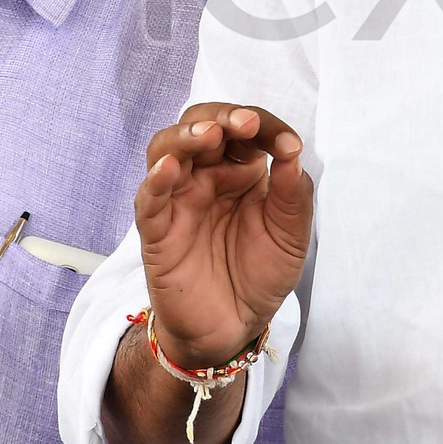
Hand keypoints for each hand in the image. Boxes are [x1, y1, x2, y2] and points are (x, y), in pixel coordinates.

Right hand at [136, 104, 312, 368]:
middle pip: (200, 125)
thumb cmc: (260, 275)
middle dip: (222, 116)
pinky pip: (149, 198)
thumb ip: (293, 195)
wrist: (235, 327)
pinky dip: (156, 179)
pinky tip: (171, 168)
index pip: (245, 130)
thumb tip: (292, 152)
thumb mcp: (290, 235)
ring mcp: (179, 200)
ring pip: (167, 150)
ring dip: (186, 135)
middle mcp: (207, 177)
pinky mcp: (157, 230)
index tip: (289, 145)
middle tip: (246, 123)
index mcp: (241, 170)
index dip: (266, 128)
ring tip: (209, 133)